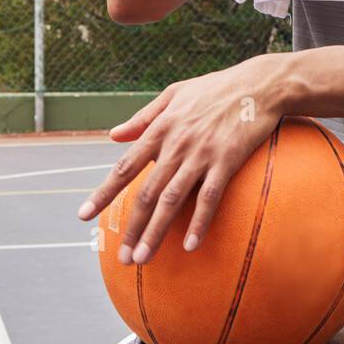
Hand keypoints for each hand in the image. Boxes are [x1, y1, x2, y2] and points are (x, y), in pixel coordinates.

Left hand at [76, 55, 285, 264]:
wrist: (259, 84)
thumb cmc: (215, 88)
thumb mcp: (173, 94)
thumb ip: (142, 117)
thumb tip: (113, 136)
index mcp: (160, 129)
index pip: (125, 168)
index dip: (103, 193)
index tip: (84, 216)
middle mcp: (176, 145)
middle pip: (147, 193)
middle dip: (131, 228)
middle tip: (121, 258)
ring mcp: (201, 154)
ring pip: (172, 200)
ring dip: (156, 232)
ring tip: (143, 259)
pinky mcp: (227, 161)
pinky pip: (209, 198)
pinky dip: (199, 222)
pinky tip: (191, 245)